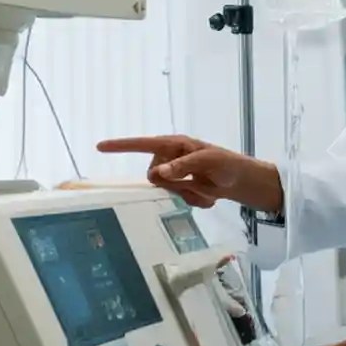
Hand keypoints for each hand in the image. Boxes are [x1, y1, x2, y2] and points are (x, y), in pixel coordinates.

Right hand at [96, 135, 281, 210]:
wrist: (244, 182)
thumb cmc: (229, 165)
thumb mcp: (209, 162)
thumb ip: (184, 166)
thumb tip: (158, 172)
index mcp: (175, 144)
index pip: (143, 144)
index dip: (121, 146)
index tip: (100, 146)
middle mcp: (171, 157)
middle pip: (153, 176)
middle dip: (173, 184)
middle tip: (197, 183)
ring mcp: (176, 173)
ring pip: (164, 190)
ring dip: (186, 194)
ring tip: (205, 189)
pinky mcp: (182, 187)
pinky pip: (177, 199)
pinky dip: (193, 201)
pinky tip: (208, 196)